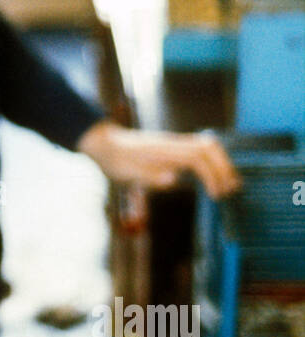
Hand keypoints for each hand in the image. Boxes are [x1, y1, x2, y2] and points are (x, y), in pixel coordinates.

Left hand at [76, 121, 241, 198]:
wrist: (105, 143)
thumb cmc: (115, 160)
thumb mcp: (127, 173)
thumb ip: (149, 176)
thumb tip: (172, 179)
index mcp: (164, 150)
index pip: (197, 157)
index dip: (211, 174)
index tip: (216, 194)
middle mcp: (173, 143)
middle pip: (208, 147)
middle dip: (224, 167)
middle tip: (231, 190)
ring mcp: (175, 143)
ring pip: (207, 146)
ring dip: (221, 163)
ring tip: (231, 185)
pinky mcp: (174, 147)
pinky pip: (199, 150)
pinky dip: (212, 162)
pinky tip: (215, 177)